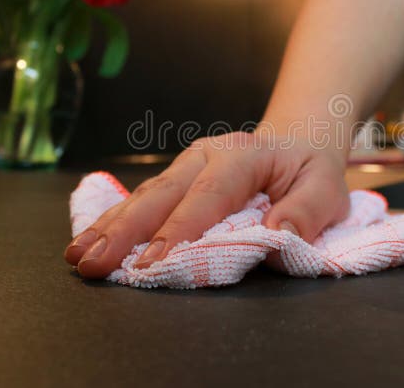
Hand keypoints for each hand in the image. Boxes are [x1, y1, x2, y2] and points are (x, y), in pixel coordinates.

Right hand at [63, 131, 349, 277]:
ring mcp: (186, 165)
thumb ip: (307, 211)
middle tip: (94, 263)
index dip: (180, 230)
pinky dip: (115, 221)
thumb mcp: (326, 188)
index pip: (208, 195)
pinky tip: (88, 239)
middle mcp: (206, 156)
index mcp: (242, 156)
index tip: (155, 263)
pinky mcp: (176, 178)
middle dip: (125, 231)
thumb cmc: (308, 170)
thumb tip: (278, 234)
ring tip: (78, 255)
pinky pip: (143, 200)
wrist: (295, 141)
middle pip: (161, 194)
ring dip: (109, 227)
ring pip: (143, 196)